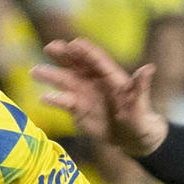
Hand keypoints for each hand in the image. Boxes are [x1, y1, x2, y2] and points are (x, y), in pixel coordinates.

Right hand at [32, 38, 169, 156]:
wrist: (131, 139)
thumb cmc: (140, 120)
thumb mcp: (141, 106)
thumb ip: (140, 88)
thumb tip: (148, 69)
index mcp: (111, 76)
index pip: (96, 59)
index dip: (86, 51)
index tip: (74, 43)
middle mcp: (93, 80)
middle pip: (76, 63)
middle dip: (63, 54)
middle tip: (50, 47)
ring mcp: (83, 93)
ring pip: (65, 80)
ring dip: (51, 75)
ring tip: (35, 71)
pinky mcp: (77, 108)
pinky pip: (63, 102)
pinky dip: (54, 100)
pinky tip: (43, 98)